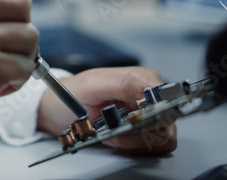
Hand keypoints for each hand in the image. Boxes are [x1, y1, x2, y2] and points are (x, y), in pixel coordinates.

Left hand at [37, 67, 177, 153]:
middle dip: (140, 131)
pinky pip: (153, 147)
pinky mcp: (144, 131)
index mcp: (142, 78)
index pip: (166, 98)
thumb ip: (122, 84)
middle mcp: (150, 95)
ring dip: (136, 142)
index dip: (154, 113)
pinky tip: (117, 140)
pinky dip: (135, 147)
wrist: (60, 109)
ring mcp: (149, 114)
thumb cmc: (73, 94)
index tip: (134, 121)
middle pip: (166, 121)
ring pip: (163, 137)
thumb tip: (150, 88)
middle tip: (115, 131)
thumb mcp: (92, 85)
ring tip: (113, 135)